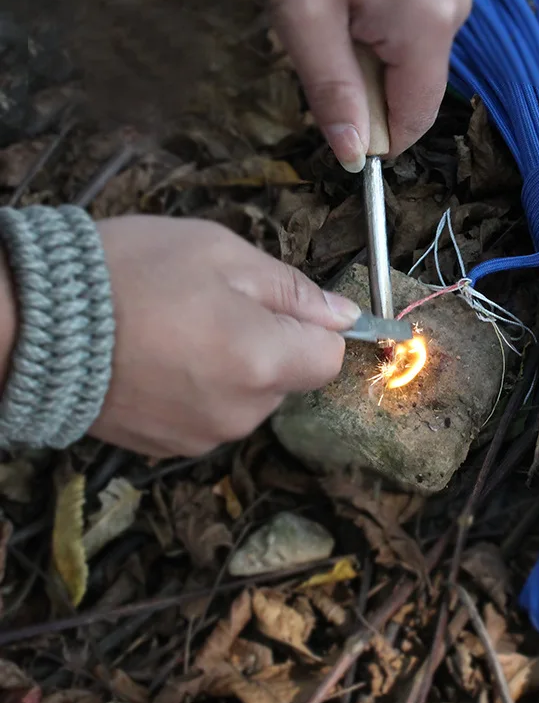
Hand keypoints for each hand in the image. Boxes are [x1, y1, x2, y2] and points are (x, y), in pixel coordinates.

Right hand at [89, 215, 359, 457]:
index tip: (279, 304)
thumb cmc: (131, 274)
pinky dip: (197, 391)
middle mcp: (243, 413)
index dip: (313, 327)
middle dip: (269, 344)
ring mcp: (204, 437)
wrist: (30, 325)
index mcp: (264, 362)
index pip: (330, 357)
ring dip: (232, 369)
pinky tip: (156, 361)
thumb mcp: (220, 253)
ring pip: (248, 399)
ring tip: (174, 332)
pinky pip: (209, 416)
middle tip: (210, 306)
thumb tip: (344, 315)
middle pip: (288, 379)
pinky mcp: (168, 449)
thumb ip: (292, 288)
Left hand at [248, 0, 470, 171]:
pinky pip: (412, 15)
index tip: (328, 107)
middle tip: (317, 24)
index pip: (414, 118)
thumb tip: (355, 156)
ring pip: (409, 50)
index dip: (373, 133)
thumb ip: (331, 90)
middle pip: (411, 84)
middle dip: (362, 77)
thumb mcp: (302, 11)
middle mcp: (457, 7)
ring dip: (366, 44)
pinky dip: (377, 14)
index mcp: (430, 26)